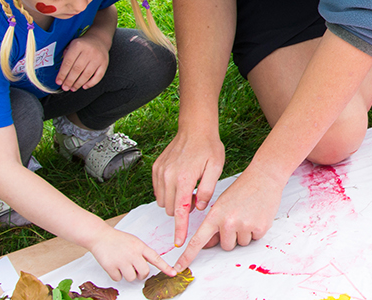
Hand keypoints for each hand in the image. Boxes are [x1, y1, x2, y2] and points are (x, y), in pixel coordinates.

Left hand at [57, 36, 109, 91]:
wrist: (99, 39)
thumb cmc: (83, 45)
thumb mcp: (72, 45)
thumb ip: (66, 57)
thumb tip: (61, 75)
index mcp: (78, 45)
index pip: (68, 62)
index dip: (62, 74)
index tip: (59, 81)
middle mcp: (89, 51)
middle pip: (77, 69)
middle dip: (69, 80)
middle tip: (65, 87)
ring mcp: (98, 58)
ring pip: (87, 74)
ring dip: (78, 83)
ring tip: (73, 88)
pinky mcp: (105, 63)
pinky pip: (98, 76)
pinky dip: (91, 83)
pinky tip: (84, 86)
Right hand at [90, 228, 177, 281]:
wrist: (100, 236)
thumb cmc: (118, 239)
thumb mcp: (134, 242)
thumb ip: (142, 252)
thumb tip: (148, 266)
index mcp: (140, 247)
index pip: (156, 258)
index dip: (165, 267)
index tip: (174, 273)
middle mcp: (132, 254)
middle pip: (144, 272)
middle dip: (141, 275)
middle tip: (136, 270)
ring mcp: (122, 260)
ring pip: (131, 278)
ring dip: (128, 275)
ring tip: (123, 266)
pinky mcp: (110, 266)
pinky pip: (118, 279)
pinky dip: (116, 275)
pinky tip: (114, 266)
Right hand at [153, 130, 224, 247]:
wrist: (195, 129)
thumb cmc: (209, 148)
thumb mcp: (215, 169)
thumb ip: (207, 190)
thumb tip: (198, 207)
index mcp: (185, 179)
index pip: (180, 211)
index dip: (180, 229)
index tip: (179, 242)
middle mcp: (168, 177)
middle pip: (171, 209)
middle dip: (182, 210)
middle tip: (196, 197)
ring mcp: (160, 172)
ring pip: (163, 201)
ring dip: (175, 202)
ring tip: (189, 188)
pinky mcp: (156, 169)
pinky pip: (158, 190)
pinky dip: (168, 192)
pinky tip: (180, 182)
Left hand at [174, 169, 281, 270]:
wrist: (264, 177)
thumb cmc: (241, 189)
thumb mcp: (221, 205)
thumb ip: (213, 225)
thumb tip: (208, 244)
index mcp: (214, 215)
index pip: (197, 241)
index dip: (187, 257)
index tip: (178, 268)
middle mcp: (228, 222)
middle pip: (226, 245)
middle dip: (231, 237)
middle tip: (238, 218)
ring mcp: (244, 226)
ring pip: (241, 243)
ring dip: (244, 234)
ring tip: (248, 215)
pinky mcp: (260, 227)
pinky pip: (255, 239)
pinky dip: (256, 231)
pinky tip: (257, 215)